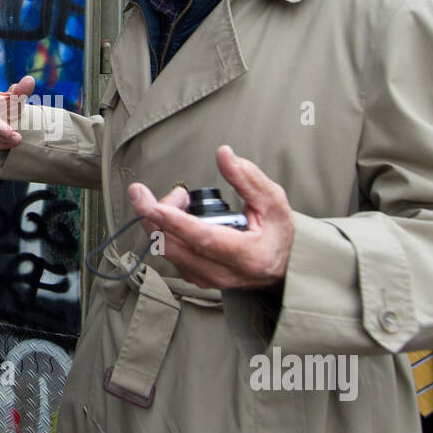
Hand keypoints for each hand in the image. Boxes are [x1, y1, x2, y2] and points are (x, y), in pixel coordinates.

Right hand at [0, 75, 34, 150]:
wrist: (8, 116)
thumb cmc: (11, 103)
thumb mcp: (17, 96)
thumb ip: (21, 90)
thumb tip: (30, 79)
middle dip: (0, 129)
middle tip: (16, 136)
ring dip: (3, 139)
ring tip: (18, 140)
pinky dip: (1, 144)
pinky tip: (12, 144)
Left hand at [128, 145, 293, 290]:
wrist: (282, 268)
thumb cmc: (278, 233)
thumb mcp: (273, 201)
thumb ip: (248, 178)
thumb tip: (224, 153)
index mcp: (246, 255)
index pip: (203, 238)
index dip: (174, 221)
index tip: (150, 205)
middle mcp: (223, 273)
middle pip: (174, 247)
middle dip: (156, 215)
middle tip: (172, 191)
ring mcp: (206, 279)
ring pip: (167, 251)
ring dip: (161, 221)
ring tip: (181, 199)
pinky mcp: (195, 278)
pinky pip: (169, 254)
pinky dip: (165, 231)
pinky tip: (179, 216)